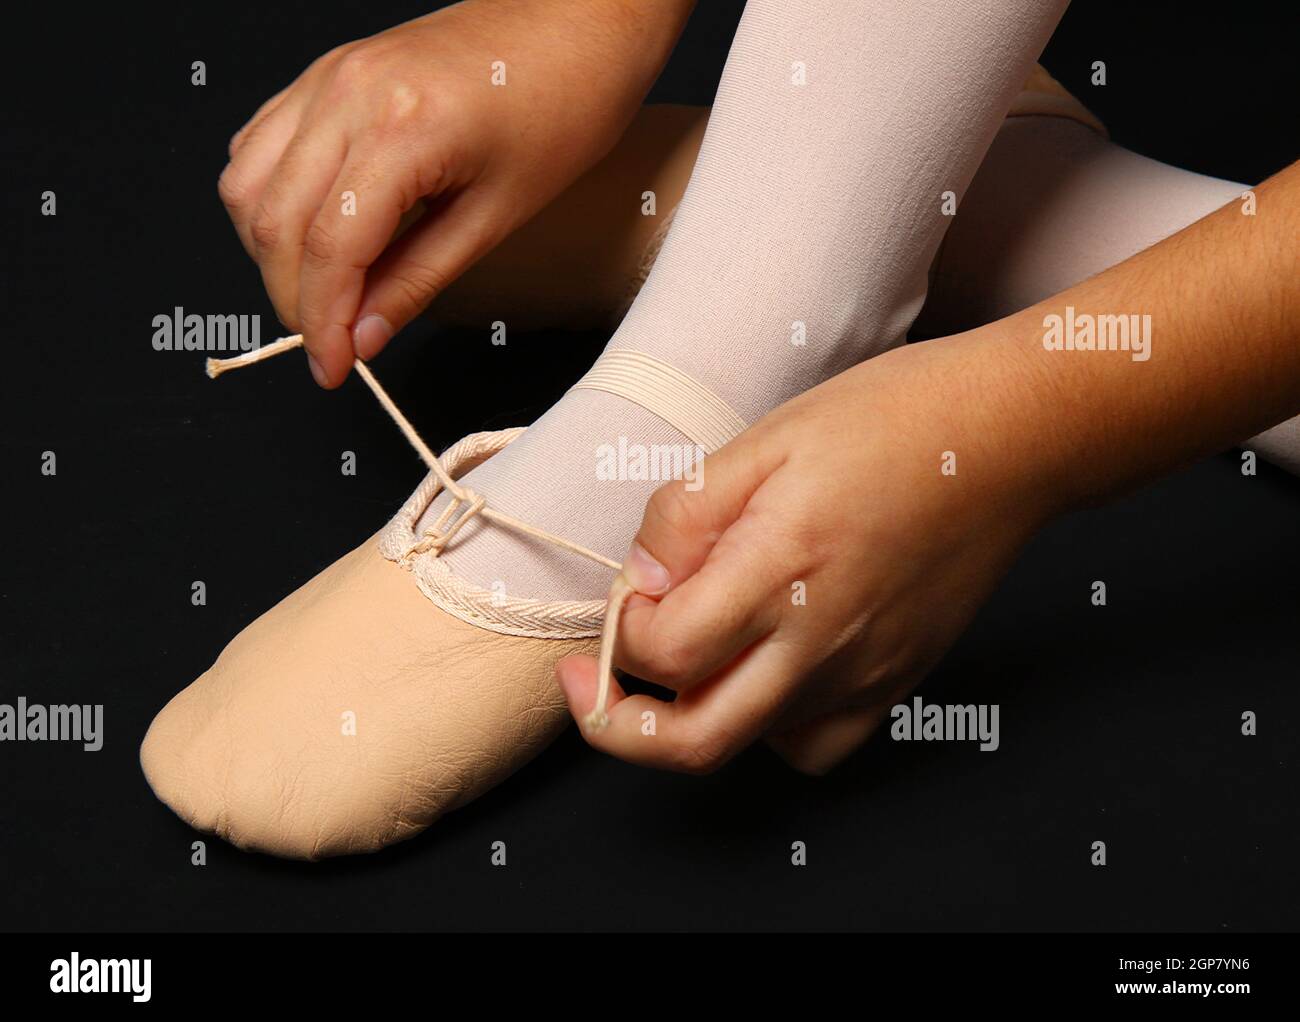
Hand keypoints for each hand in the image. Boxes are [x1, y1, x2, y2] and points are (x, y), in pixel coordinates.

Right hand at [218, 0, 691, 386]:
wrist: (576, 23)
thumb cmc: (562, 108)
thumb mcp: (497, 216)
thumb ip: (417, 281)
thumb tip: (362, 338)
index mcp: (400, 129)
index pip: (328, 249)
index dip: (321, 323)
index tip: (332, 370)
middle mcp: (346, 93)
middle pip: (275, 221)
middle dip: (293, 299)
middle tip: (332, 345)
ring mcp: (329, 74)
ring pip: (249, 184)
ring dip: (272, 253)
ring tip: (324, 295)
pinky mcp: (327, 71)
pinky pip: (262, 143)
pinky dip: (271, 200)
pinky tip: (313, 233)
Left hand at [557, 161, 1299, 775]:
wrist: (1006, 439)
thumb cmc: (889, 422)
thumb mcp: (767, 439)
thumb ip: (688, 514)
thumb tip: (640, 578)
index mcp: (778, 570)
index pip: (664, 652)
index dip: (621, 631)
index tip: (625, 594)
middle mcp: (819, 641)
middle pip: (692, 739)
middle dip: (616, 723)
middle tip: (589, 681)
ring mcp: (861, 672)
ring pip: (750, 744)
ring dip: (693, 715)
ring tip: (686, 661)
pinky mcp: (894, 681)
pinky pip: (815, 744)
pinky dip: (771, 727)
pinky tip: (763, 674)